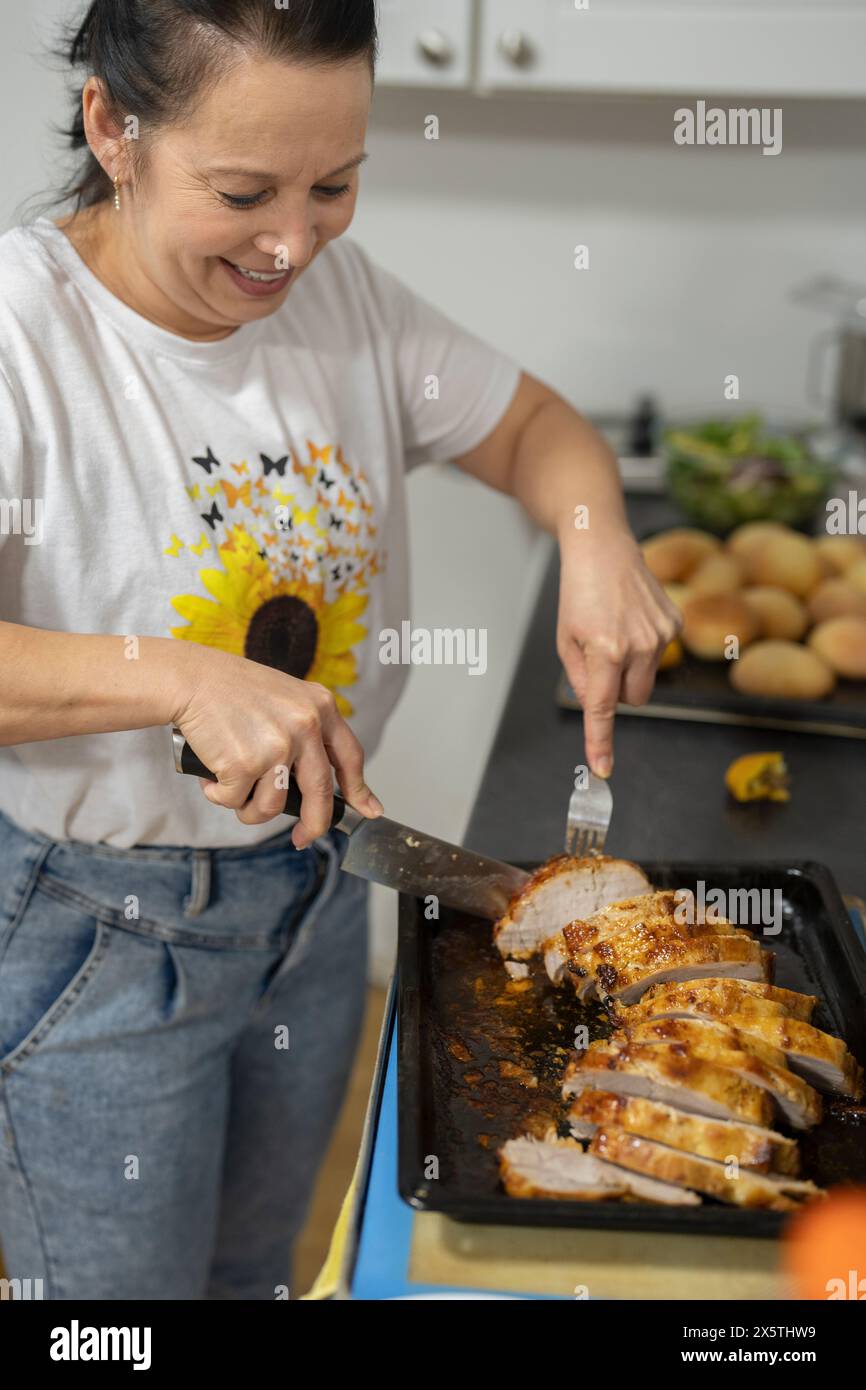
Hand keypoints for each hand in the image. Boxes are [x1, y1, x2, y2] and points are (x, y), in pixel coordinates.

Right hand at [169, 645, 382, 846]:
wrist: (190, 678)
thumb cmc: (232, 688)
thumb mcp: (287, 697)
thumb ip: (308, 729)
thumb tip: (324, 777)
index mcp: (320, 707)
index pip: (350, 757)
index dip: (359, 789)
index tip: (369, 810)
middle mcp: (305, 726)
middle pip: (319, 794)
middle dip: (314, 825)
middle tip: (305, 838)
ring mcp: (276, 746)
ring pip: (271, 806)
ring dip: (249, 809)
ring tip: (231, 790)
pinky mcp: (244, 764)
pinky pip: (235, 801)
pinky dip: (219, 796)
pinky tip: (211, 778)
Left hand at [556, 528, 680, 777]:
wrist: (603, 549)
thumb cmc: (579, 594)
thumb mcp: (566, 640)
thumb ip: (580, 679)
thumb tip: (598, 705)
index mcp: (605, 649)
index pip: (602, 707)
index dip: (601, 740)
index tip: (602, 767)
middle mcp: (638, 644)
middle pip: (633, 699)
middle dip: (617, 691)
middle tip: (601, 660)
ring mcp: (661, 634)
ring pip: (647, 680)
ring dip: (631, 669)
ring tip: (615, 633)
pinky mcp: (675, 623)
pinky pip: (661, 655)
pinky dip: (645, 647)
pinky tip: (632, 620)